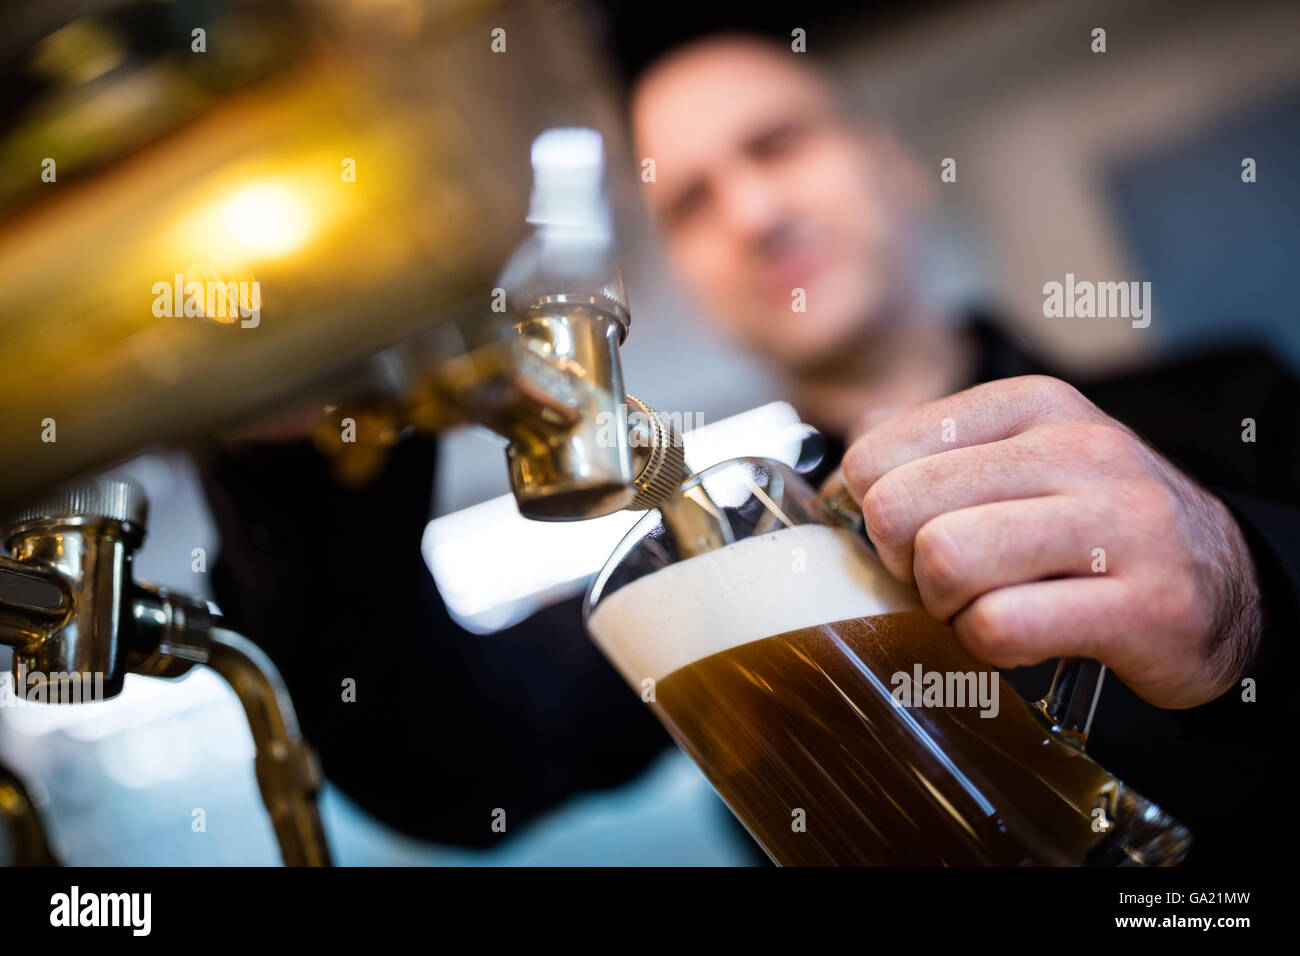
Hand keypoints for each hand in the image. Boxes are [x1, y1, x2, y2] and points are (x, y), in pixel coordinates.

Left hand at [841, 375, 1261, 708]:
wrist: (1226, 582)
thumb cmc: (1094, 523)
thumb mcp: (1022, 456)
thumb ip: (929, 449)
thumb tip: (837, 477)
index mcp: (1032, 405)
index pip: (880, 449)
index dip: (871, 509)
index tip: (905, 535)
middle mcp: (1078, 449)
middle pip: (900, 506)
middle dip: (899, 560)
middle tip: (938, 578)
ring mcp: (1118, 524)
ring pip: (946, 561)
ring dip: (942, 605)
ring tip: (978, 605)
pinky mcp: (1143, 604)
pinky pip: (1000, 628)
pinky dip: (987, 645)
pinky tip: (1020, 634)